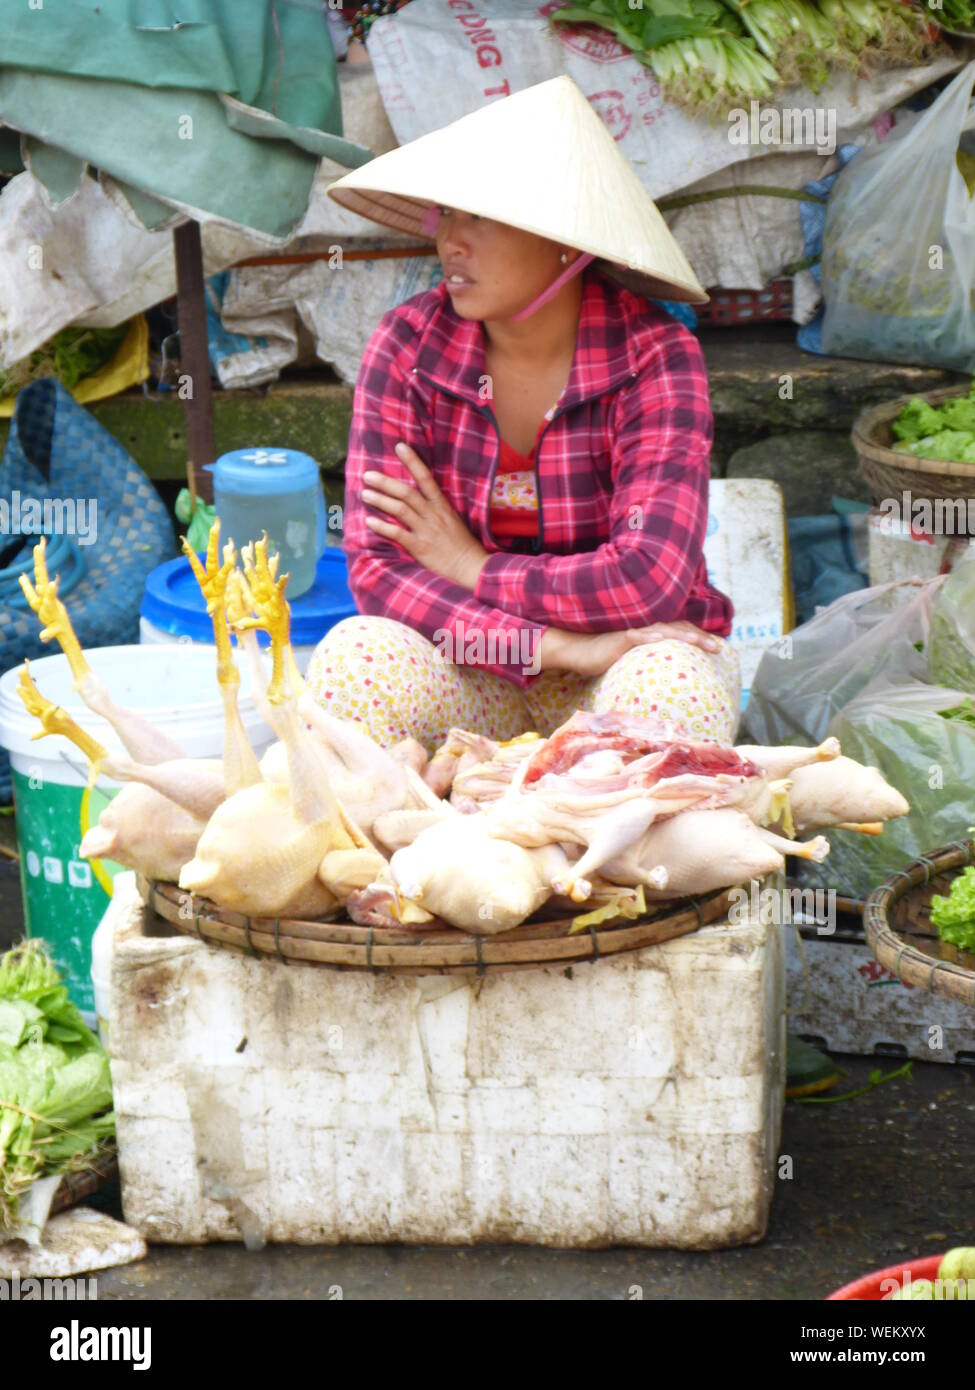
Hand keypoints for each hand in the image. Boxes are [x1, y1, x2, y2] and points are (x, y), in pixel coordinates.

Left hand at [362, 443, 488, 589]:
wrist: (470, 567)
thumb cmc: (461, 545)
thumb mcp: (451, 519)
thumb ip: (434, 508)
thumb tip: (416, 497)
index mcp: (442, 505)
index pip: (425, 478)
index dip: (412, 461)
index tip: (400, 446)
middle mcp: (432, 514)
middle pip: (406, 493)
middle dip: (385, 482)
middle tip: (368, 475)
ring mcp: (426, 530)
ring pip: (400, 509)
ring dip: (380, 500)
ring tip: (365, 493)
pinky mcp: (420, 547)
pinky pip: (398, 534)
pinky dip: (382, 527)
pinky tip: (369, 522)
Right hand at [541, 622, 722, 677]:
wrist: (577, 649)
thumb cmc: (603, 656)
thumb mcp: (631, 660)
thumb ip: (648, 662)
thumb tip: (664, 676)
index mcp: (649, 633)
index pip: (678, 632)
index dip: (698, 637)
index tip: (717, 647)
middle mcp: (644, 628)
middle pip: (677, 628)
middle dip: (699, 637)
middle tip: (718, 648)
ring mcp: (633, 631)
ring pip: (662, 629)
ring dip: (683, 635)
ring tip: (700, 643)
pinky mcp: (619, 637)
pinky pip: (637, 635)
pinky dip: (650, 637)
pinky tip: (662, 639)